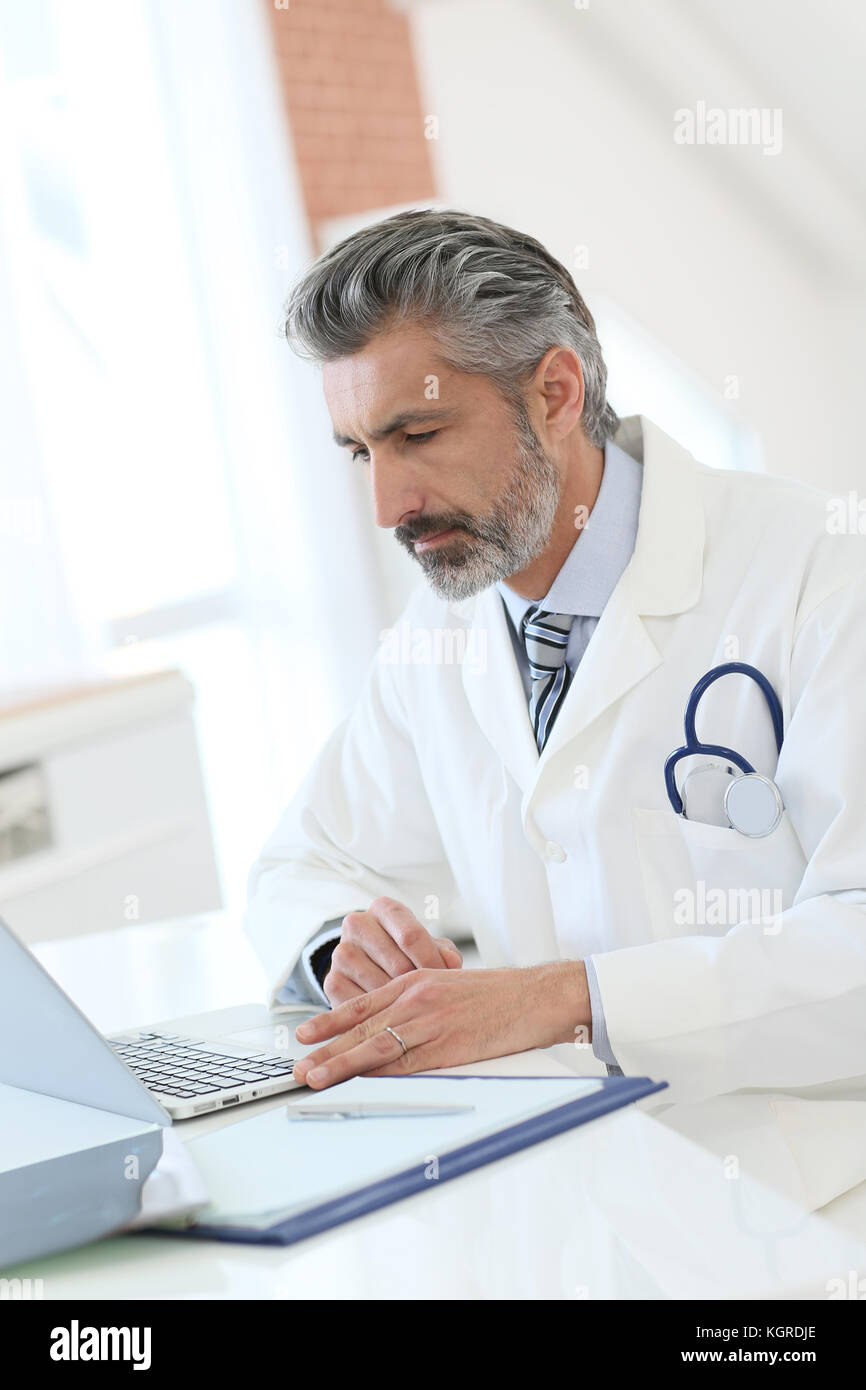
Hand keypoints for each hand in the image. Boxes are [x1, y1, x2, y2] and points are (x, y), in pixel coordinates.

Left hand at [292, 960, 589, 1088]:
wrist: (534, 995)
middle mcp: (417, 999)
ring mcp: (430, 1022)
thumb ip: (420, 1001)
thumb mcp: (449, 984)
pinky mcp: (447, 1046)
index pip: (363, 1004)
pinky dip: (379, 1075)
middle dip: (326, 1049)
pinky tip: (359, 1085)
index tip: (305, 1036)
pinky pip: (406, 1063)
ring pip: (376, 1045)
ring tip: (315, 1078)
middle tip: (299, 1066)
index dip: (330, 1021)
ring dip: (341, 1064)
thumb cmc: (497, 993)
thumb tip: (394, 1025)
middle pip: (361, 1027)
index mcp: (415, 981)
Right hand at [322, 896, 462, 1004]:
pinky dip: (380, 1015)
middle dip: (418, 986)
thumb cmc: (410, 956)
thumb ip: (444, 953)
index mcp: (383, 908)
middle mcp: (357, 924)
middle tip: (433, 1001)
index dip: (432, 961)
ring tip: (415, 1009)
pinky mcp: (332, 982)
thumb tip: (452, 964)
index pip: (410, 934)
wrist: (374, 969)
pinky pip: (362, 1006)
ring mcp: (341, 953)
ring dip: (400, 1003)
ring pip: (379, 986)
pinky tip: (393, 1015)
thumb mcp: (431, 948)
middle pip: (397, 963)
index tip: (446, 980)